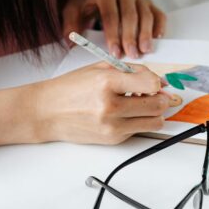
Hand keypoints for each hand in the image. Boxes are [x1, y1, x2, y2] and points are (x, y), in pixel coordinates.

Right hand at [32, 62, 171, 144]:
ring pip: (154, 122)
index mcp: (107, 83)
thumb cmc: (71, 88)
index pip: (150, 83)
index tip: (155, 82)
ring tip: (142, 105)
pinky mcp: (112, 140)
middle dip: (161, 98)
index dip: (157, 82)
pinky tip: (124, 114)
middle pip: (157, 105)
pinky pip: (138, 130)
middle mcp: (110, 107)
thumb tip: (158, 80)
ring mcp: (112, 126)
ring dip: (155, 113)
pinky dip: (137, 122)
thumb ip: (131, 71)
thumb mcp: (100, 69)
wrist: (47, 112)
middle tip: (156, 94)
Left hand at [60, 0, 165, 58]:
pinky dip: (159, 26)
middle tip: (133, 55)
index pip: (111, 16)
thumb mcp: (71, 11)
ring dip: (146, 34)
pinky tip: (156, 39)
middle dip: (132, 37)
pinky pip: (158, 14)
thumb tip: (72, 42)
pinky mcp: (148, 1)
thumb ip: (70, 26)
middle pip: (130, 15)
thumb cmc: (84, 4)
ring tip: (145, 50)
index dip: (113, 36)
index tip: (115, 53)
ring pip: (146, 15)